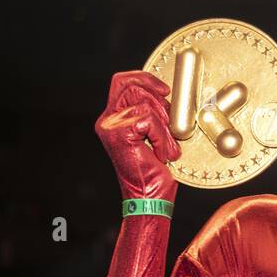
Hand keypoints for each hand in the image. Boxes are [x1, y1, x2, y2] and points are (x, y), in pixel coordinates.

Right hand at [95, 70, 181, 199]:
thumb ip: (152, 113)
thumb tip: (167, 95)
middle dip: (159, 103)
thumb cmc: (154, 171)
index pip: (122, 81)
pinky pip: (150, 120)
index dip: (144, 78)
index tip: (165, 90)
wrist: (150, 197)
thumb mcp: (154, 135)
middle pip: (132, 86)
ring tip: (166, 148)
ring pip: (145, 105)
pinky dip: (162, 137)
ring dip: (164, 127)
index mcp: (113, 119)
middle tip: (169, 126)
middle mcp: (107, 121)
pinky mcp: (120, 134)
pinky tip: (162, 154)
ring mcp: (111, 127)